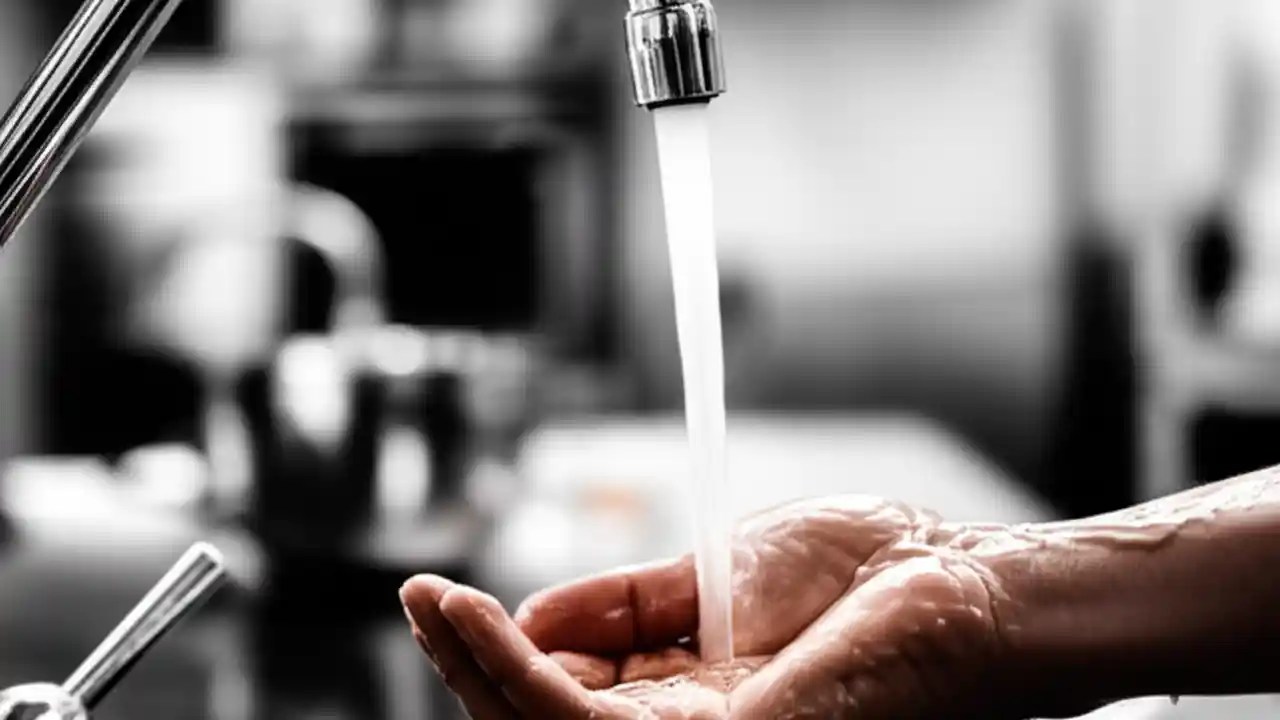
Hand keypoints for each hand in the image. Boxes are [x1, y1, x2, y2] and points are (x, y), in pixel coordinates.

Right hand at [400, 496, 1020, 718]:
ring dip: (482, 676)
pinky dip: (524, 679)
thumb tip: (530, 618)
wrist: (959, 576)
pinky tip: (487, 628)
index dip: (502, 655)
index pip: (570, 696)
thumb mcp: (717, 571)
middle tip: (423, 601)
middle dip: (474, 671)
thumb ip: (626, 603)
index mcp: (690, 695)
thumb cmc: (865, 570)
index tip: (447, 595)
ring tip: (435, 608)